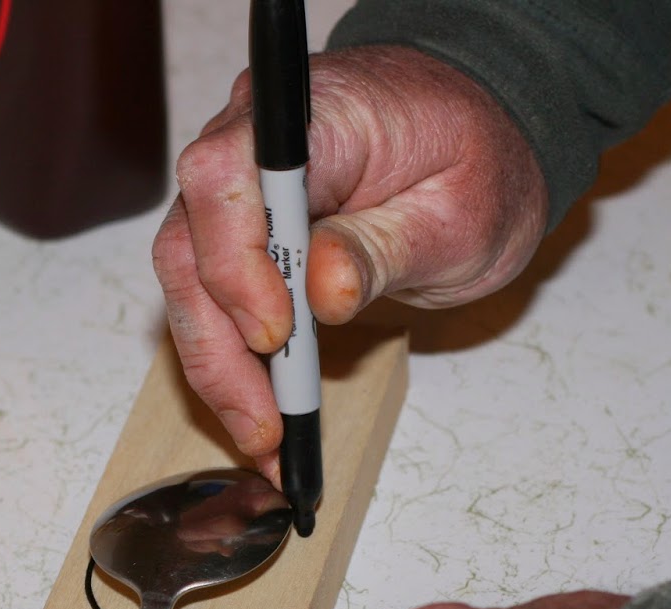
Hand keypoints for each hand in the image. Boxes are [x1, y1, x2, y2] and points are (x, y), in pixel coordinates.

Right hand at [154, 45, 547, 481]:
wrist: (482, 130)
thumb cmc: (476, 161)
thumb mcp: (459, 213)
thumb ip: (386, 246)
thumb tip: (322, 292)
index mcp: (314, 112)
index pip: (228, 173)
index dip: (235, 260)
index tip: (274, 334)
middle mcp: (253, 140)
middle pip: (191, 241)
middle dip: (219, 343)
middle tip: (263, 423)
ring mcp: (237, 186)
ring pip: (188, 280)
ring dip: (218, 366)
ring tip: (263, 436)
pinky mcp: (238, 230)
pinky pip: (210, 295)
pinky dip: (232, 361)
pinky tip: (262, 413)